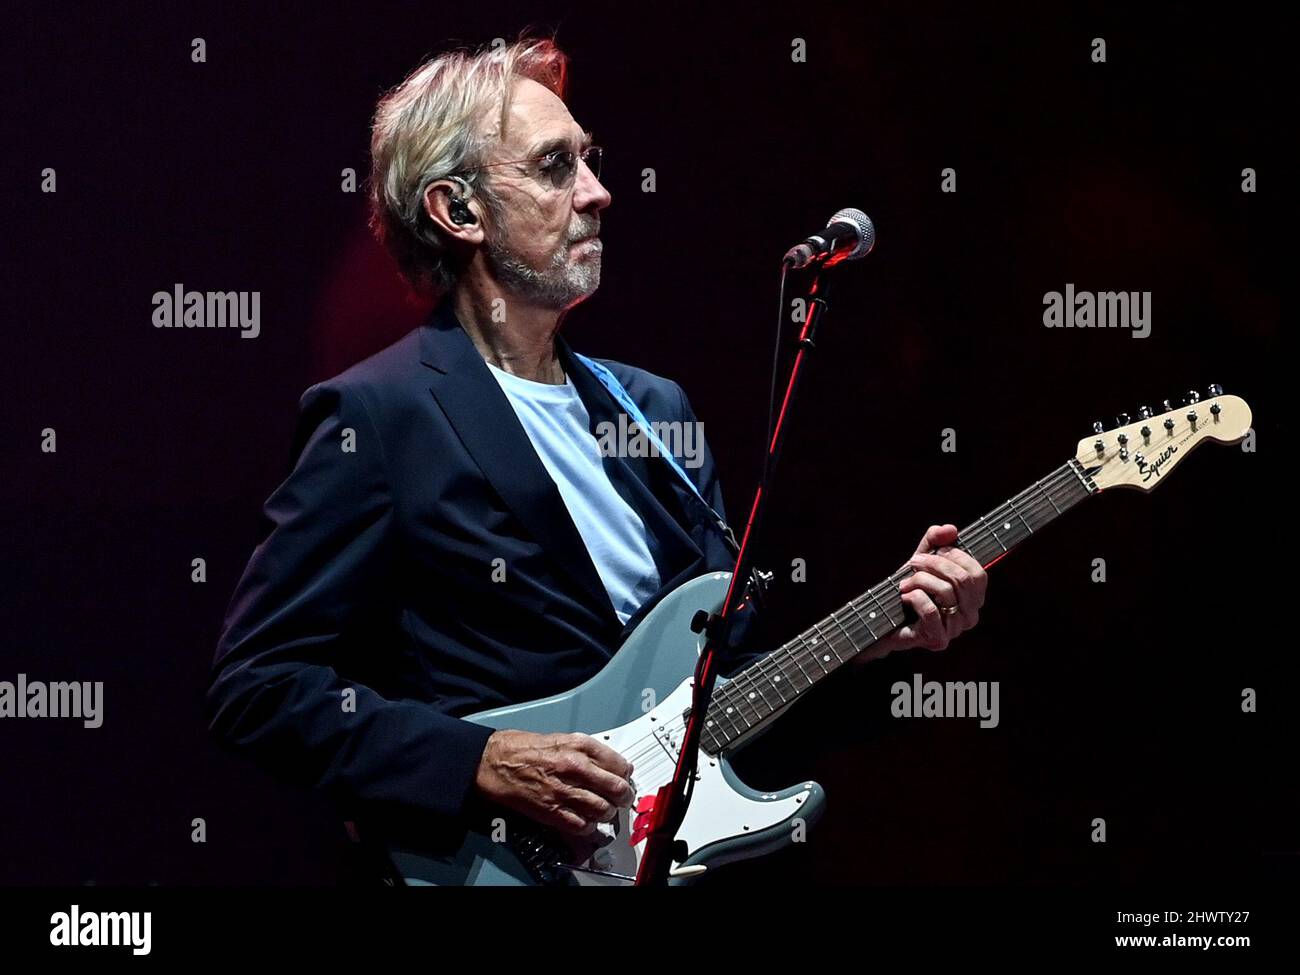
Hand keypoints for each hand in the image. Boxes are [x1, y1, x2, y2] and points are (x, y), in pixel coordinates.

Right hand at [473, 730, 635, 844]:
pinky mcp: (551, 811)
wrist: (492, 761)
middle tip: (622, 798)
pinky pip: (581, 825)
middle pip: (616, 788)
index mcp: (578, 745)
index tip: (625, 778)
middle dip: (623, 796)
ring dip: (606, 813)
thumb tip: (606, 764)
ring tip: (603, 811)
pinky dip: (587, 826)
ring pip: (602, 809)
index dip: (625, 774)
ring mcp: (564, 790)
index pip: (619, 763)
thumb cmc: (520, 748)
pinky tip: (585, 821)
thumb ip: (584, 751)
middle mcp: (575, 767)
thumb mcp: (559, 737)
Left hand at [858, 523, 987, 662]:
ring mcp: (956, 630)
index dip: (955, 556)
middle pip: (962, 580)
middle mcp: (970, 615)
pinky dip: (914, 597)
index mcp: (973, 598)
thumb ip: (935, 541)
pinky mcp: (938, 640)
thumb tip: (951, 529)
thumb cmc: (908, 590)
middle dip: (934, 564)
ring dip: (920, 580)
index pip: (977, 572)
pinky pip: (930, 610)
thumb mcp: (922, 559)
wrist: (885, 621)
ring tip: (905, 582)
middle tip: (913, 562)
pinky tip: (905, 597)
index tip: (933, 552)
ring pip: (946, 592)